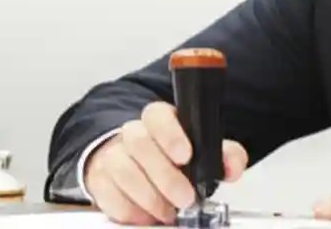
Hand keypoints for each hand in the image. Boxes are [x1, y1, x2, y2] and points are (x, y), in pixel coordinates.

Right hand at [84, 102, 248, 225]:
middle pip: (138, 142)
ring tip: (168, 211)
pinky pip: (109, 194)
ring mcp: (113, 156)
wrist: (137, 170)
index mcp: (159, 123)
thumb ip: (224, 156)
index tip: (185, 156)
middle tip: (184, 198)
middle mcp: (133, 135)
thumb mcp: (203, 154)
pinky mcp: (100, 181)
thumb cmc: (171, 162)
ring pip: (121, 168)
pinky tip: (147, 214)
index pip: (157, 115)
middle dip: (164, 175)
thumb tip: (230, 166)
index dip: (170, 134)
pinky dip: (131, 210)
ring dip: (149, 196)